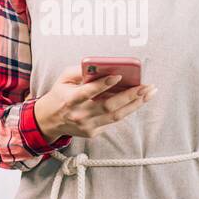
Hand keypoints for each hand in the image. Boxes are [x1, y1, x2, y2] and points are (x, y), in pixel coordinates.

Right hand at [34, 65, 156, 140]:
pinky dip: (126, 110)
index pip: (88, 92)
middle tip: (146, 86)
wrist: (49, 121)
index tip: (119, 75)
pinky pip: (113, 120)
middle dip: (130, 96)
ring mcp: (88, 126)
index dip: (103, 84)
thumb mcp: (64, 78)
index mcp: (70, 100)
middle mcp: (80, 115)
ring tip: (149, 93)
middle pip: (109, 106)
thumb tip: (102, 65)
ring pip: (116, 116)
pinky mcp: (93, 133)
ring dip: (135, 104)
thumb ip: (80, 71)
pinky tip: (136, 100)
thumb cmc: (59, 95)